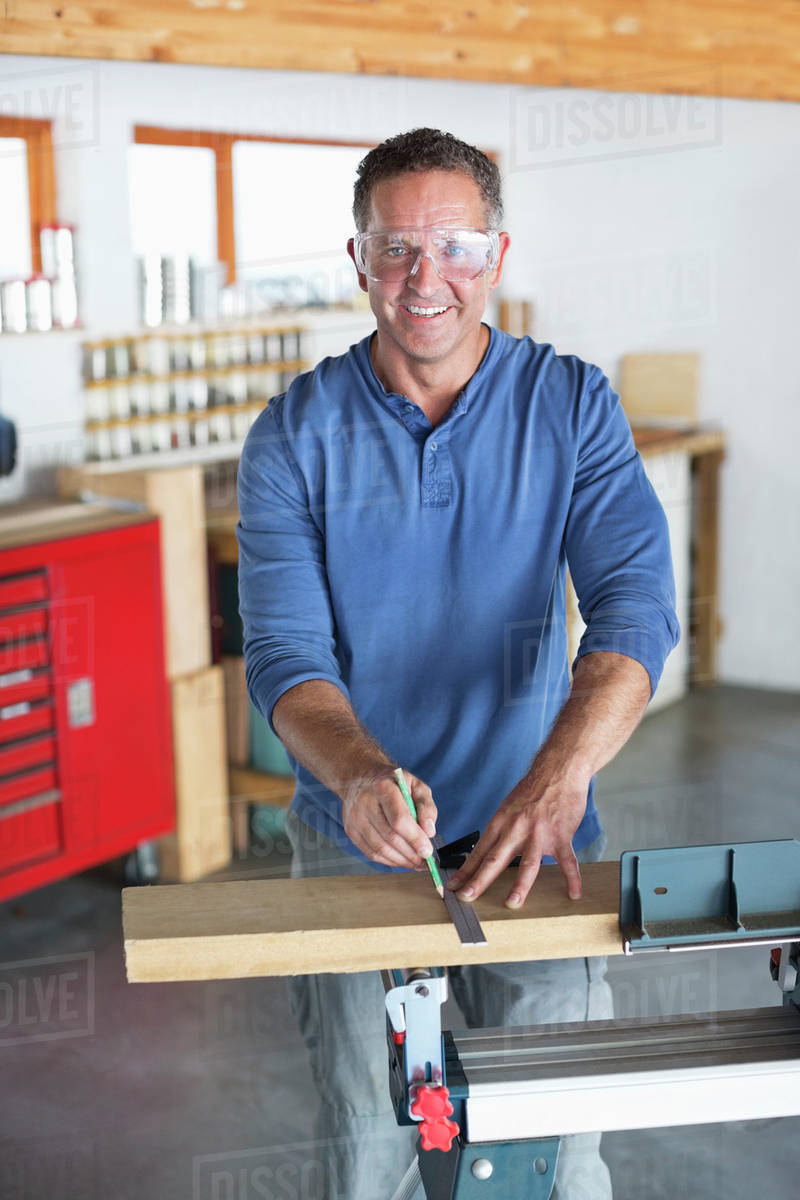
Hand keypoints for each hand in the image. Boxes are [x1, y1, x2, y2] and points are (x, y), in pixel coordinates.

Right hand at [341, 767, 437, 868]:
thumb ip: (426, 806)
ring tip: (415, 862)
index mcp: (384, 787)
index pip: (399, 819)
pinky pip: (371, 853)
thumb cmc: (391, 783)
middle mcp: (365, 802)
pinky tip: (401, 859)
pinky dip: (389, 860)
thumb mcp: (415, 785)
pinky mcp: (351, 830)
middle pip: (390, 837)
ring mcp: (355, 818)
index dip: (415, 838)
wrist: (359, 778)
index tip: (427, 851)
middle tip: (425, 860)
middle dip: (411, 853)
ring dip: (401, 860)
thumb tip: (429, 831)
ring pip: (380, 849)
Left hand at [446, 761, 589, 906]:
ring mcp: (539, 834)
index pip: (479, 851)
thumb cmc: (533, 789)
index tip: (453, 886)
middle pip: (495, 859)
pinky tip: (573, 893)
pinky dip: (572, 878)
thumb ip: (502, 830)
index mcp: (501, 822)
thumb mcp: (509, 807)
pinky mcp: (561, 836)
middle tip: (467, 897)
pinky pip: (567, 862)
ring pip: (528, 864)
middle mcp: (516, 829)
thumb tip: (489, 851)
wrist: (558, 770)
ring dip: (520, 885)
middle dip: (479, 880)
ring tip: (512, 903)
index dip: (465, 870)